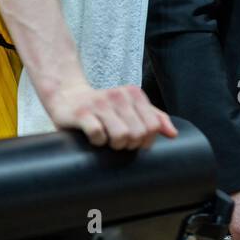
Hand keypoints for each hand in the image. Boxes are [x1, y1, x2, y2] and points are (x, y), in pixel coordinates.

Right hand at [43, 82, 176, 149]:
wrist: (67, 96)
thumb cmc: (103, 106)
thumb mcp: (130, 106)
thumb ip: (154, 117)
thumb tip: (173, 134)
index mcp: (134, 93)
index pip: (154, 126)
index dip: (146, 140)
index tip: (135, 141)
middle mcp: (118, 95)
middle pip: (139, 134)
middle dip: (130, 145)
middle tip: (119, 142)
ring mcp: (100, 104)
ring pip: (121, 136)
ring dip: (115, 145)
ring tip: (108, 141)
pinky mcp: (82, 113)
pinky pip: (98, 135)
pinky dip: (98, 142)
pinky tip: (94, 138)